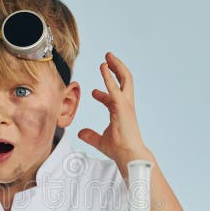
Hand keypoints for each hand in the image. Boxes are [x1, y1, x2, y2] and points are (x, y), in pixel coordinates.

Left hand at [78, 52, 151, 169]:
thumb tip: (81, 133)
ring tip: (108, 56)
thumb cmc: (119, 149)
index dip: (102, 94)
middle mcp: (125, 105)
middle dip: (116, 68)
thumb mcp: (100, 140)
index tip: (93, 93)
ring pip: (124, 79)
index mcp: (120, 112)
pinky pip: (115, 88)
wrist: (128, 155)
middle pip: (124, 81)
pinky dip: (109, 76)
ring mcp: (125, 104)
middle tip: (107, 58)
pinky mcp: (122, 106)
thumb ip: (90, 135)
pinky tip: (103, 67)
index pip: (112, 98)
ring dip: (116, 66)